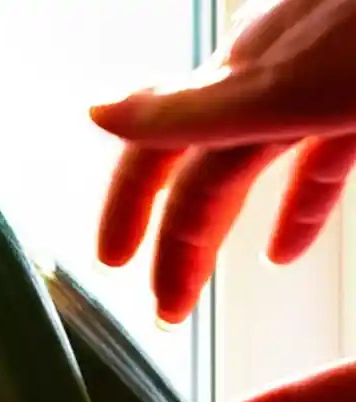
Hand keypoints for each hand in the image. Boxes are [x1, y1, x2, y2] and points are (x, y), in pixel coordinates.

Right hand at [90, 0, 355, 323]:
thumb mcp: (287, 84)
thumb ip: (191, 108)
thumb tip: (95, 112)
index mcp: (239, 83)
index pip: (159, 156)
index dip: (128, 210)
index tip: (112, 267)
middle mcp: (268, 83)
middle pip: (205, 173)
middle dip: (178, 243)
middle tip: (166, 306)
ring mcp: (317, 87)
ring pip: (254, 169)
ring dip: (226, 230)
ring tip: (207, 283)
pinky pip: (318, 161)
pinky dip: (295, 207)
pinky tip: (286, 245)